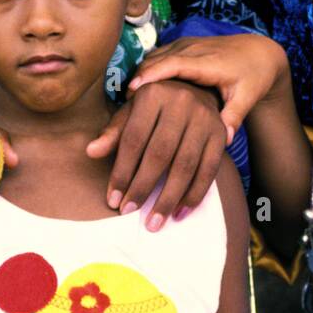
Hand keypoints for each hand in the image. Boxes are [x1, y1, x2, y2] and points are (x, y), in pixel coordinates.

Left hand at [86, 78, 225, 229]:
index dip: (122, 172)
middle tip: (129, 212)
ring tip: (154, 222)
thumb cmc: (155, 107)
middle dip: (142, 188)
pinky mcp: (221, 134)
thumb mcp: (132, 111)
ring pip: (184, 165)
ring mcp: (204, 119)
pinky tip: (180, 212)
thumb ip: (113, 133)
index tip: (113, 200)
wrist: (197, 90)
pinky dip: (194, 194)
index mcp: (153, 95)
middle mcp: (181, 102)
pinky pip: (208, 170)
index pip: (133, 140)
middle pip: (159, 154)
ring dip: (168, 199)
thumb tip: (91, 151)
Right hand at [125, 33, 289, 144]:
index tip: (133, 90)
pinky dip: (146, 70)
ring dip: (139, 75)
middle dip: (138, 78)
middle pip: (156, 60)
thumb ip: (234, 116)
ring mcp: (186, 45)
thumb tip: (226, 140)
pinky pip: (157, 55)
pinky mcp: (182, 45)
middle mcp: (192, 49)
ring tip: (128, 102)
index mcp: (206, 62)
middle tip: (124, 104)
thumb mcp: (247, 97)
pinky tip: (141, 91)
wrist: (259, 52)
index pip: (173, 65)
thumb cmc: (253, 76)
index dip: (151, 76)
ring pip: (154, 57)